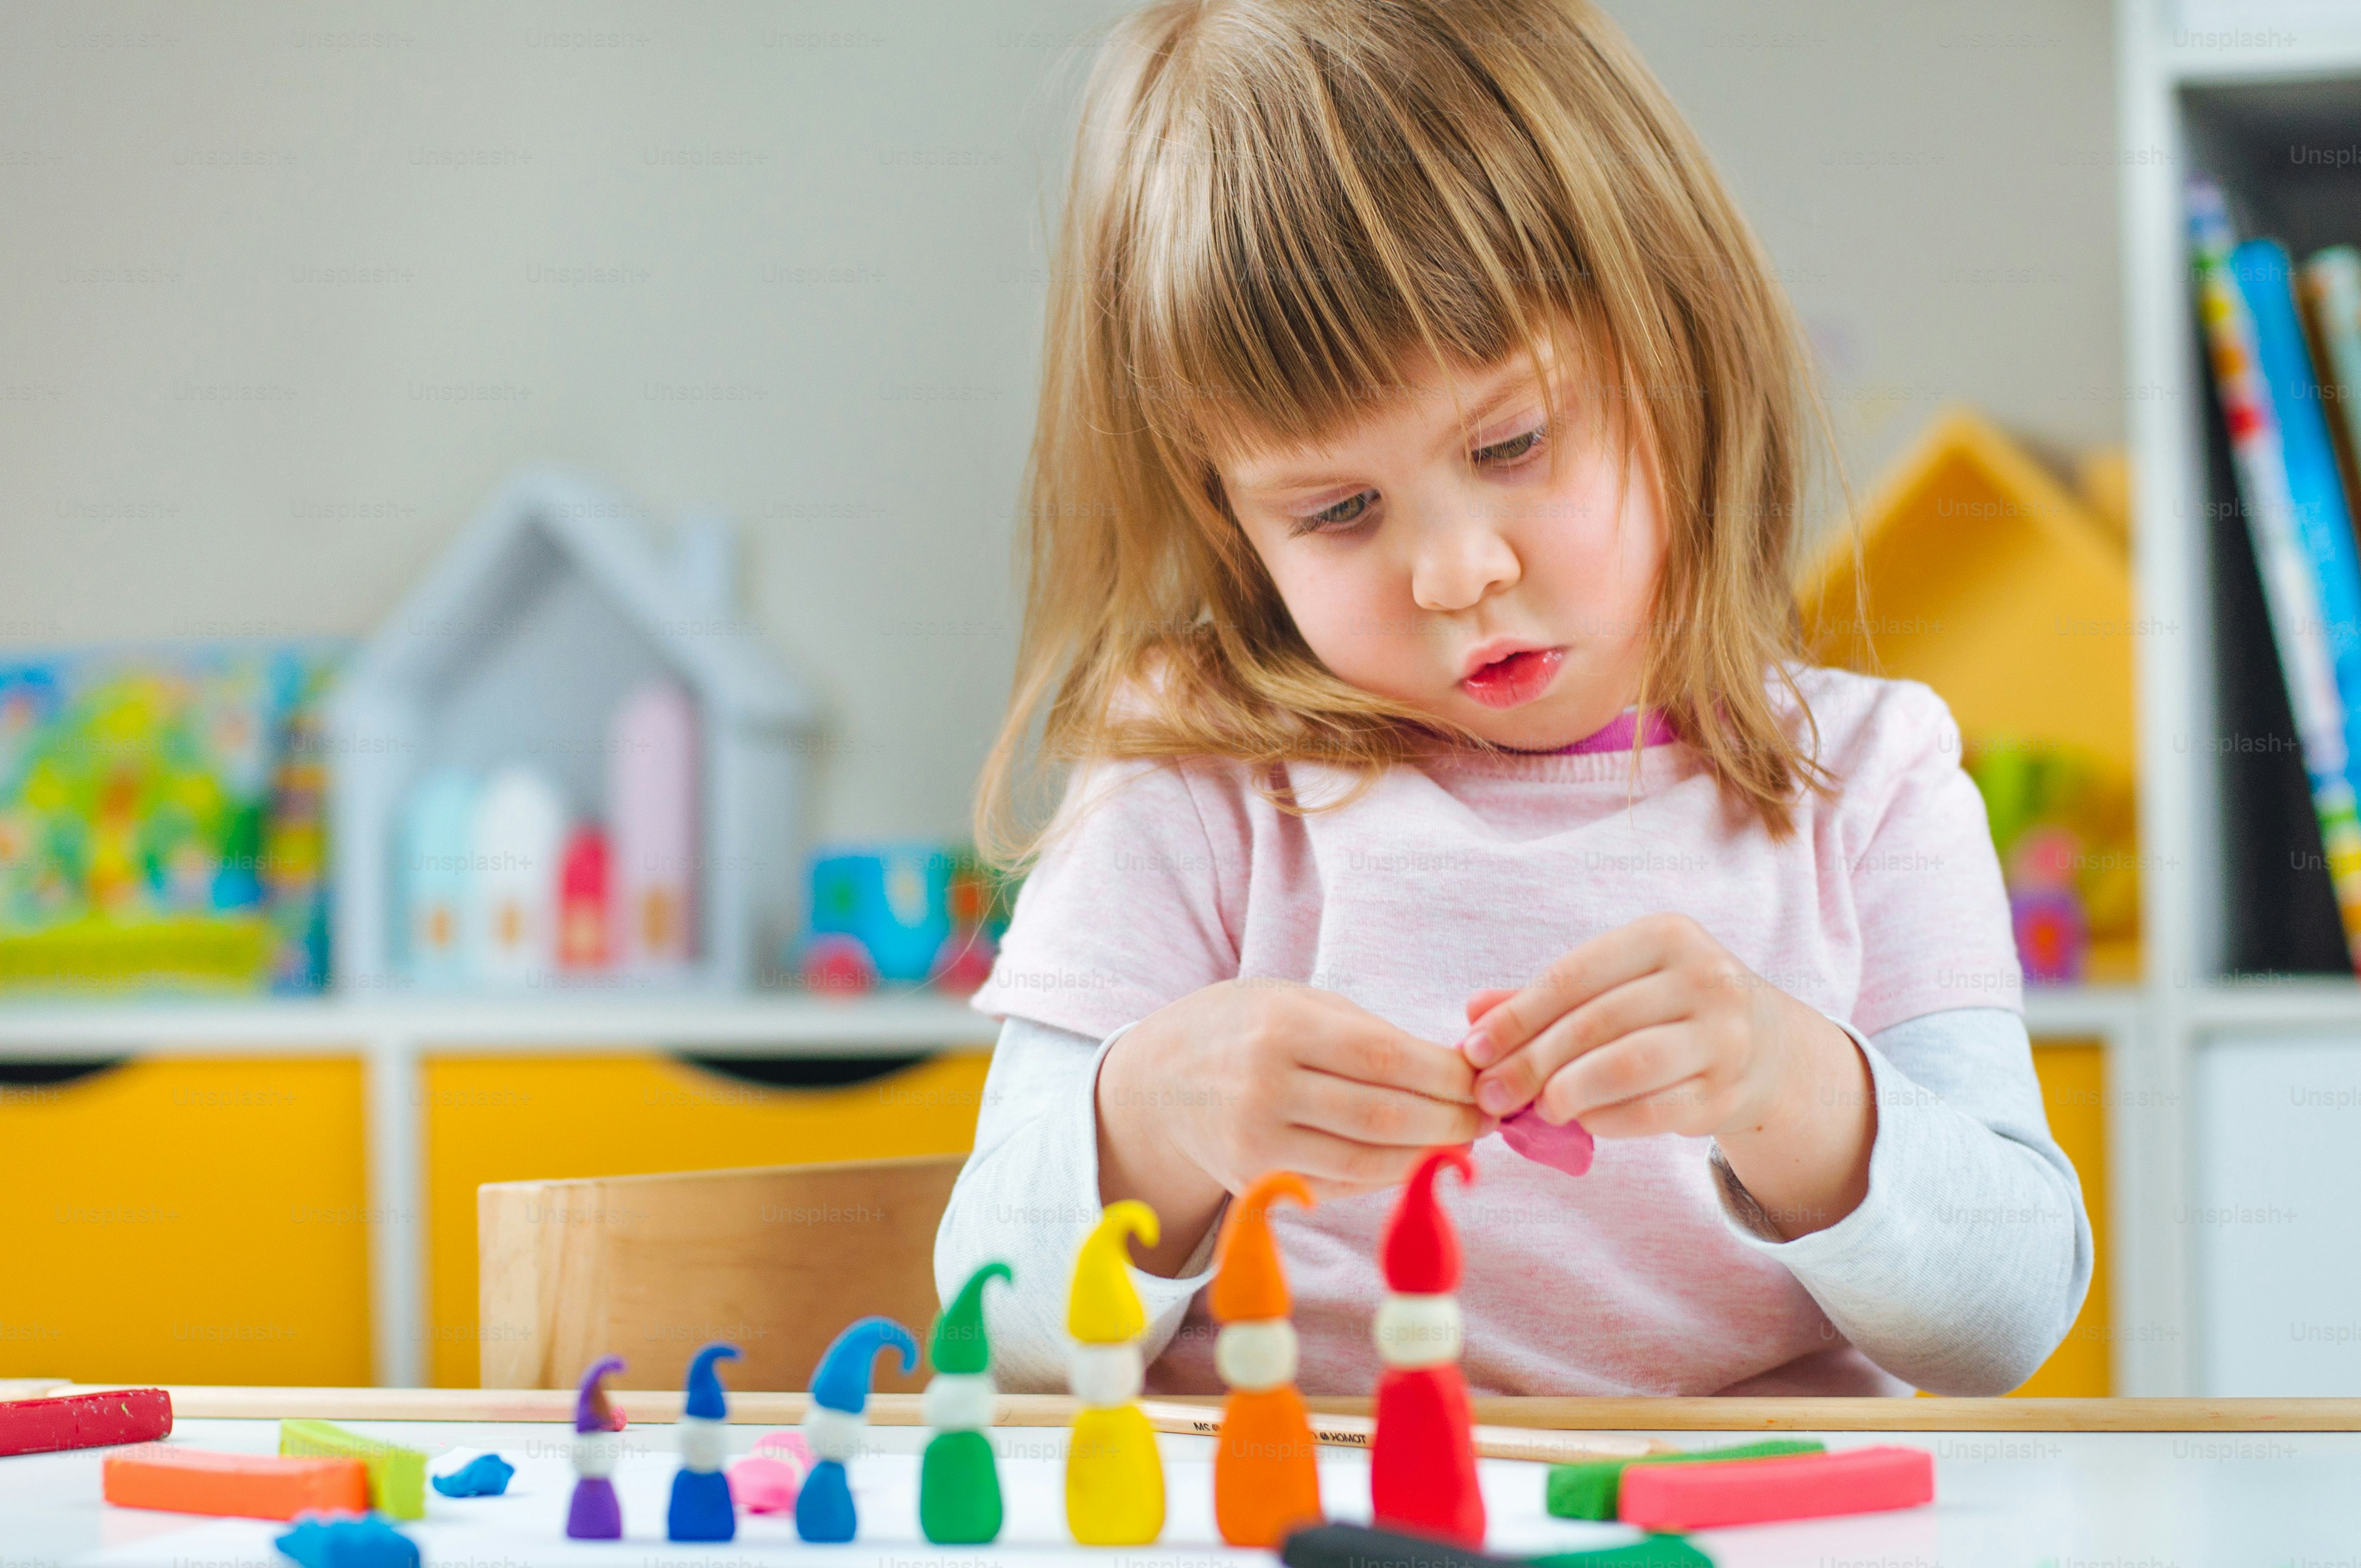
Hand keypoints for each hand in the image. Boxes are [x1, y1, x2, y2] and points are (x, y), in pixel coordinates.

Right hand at [1098, 979, 1487, 1272]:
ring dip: (1428, 1155)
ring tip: (1462, 1140)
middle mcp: (1264, 1089)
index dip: (1447, 1076)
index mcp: (1282, 1029)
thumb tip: (1460, 1069)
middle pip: (1384, 1117)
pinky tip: (1415, 1157)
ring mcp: (1256, 1145)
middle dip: (1451, 1120)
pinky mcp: (1254, 1184)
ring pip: (1368, 1161)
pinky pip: (1340, 1185)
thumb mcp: (1298, 1003)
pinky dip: (1388, 1174)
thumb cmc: (1246, 1029)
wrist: (1158, 1082)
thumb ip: (1371, 1034)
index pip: (1387, 1059)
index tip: (1484, 1078)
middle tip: (1488, 1117)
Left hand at [1456, 913, 1871, 1234]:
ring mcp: (1724, 1037)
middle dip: (1532, 1063)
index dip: (1517, 1015)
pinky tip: (1581, 1121)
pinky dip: (1607, 1120)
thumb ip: (1545, 996)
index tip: (1474, 1049)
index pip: (1574, 975)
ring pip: (1627, 1067)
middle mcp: (1705, 978)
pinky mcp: (1727, 1092)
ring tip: (1535, 1109)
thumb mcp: (1616, 984)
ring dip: (1568, 1093)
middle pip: (1596, 1024)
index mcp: (1667, 935)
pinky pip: (1653, 1112)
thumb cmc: (1667, 1009)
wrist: (1766, 1048)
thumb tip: (1473, 1013)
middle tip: (1490, 1094)